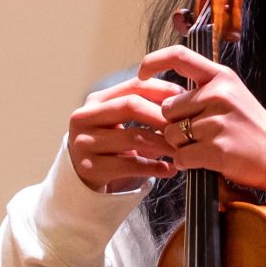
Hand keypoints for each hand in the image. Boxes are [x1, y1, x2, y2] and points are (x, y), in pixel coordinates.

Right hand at [68, 77, 188, 194]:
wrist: (80, 180)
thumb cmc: (108, 148)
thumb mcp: (119, 124)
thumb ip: (143, 110)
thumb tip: (183, 101)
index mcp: (96, 101)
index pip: (133, 86)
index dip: (162, 90)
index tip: (185, 99)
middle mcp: (85, 117)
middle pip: (130, 106)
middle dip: (162, 116)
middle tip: (185, 126)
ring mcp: (84, 142)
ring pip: (133, 137)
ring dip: (163, 144)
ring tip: (182, 150)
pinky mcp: (89, 167)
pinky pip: (129, 165)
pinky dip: (153, 167)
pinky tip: (168, 169)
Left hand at [134, 46, 265, 193]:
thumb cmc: (254, 131)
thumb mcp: (233, 98)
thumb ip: (202, 92)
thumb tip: (162, 98)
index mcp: (223, 77)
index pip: (179, 56)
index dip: (154, 62)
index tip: (141, 74)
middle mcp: (220, 94)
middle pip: (167, 108)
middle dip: (174, 125)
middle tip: (201, 135)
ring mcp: (219, 121)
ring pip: (171, 134)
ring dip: (182, 146)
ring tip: (209, 147)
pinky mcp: (217, 149)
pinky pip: (181, 156)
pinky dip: (188, 163)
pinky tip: (209, 161)